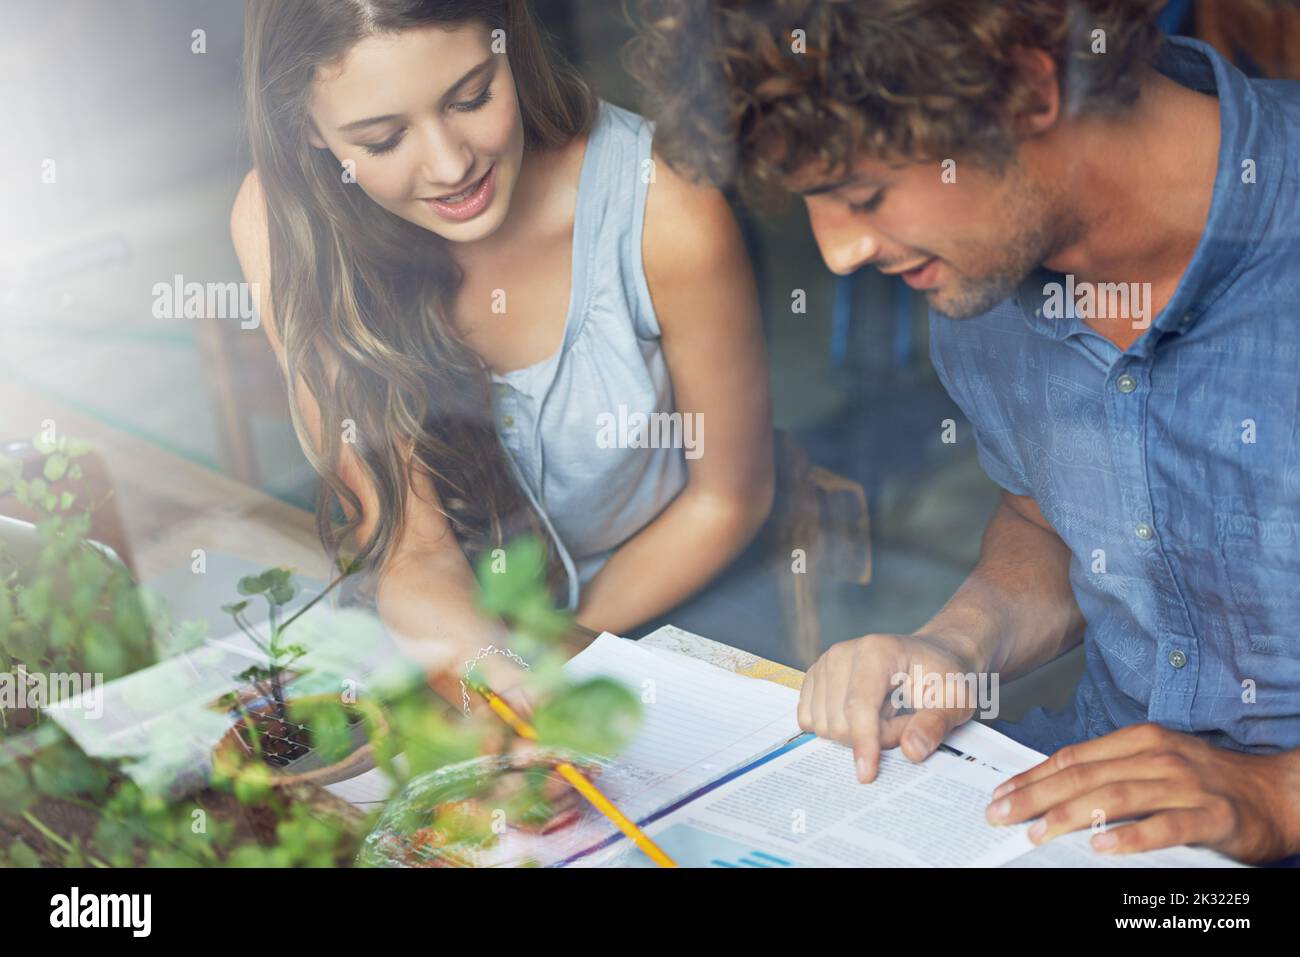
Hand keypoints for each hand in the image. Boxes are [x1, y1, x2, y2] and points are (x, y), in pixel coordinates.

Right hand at [798, 631, 986, 783]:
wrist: (929, 658)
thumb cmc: (942, 677)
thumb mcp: (955, 701)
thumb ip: (936, 725)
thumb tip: (911, 751)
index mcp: (876, 651)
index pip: (859, 706)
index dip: (863, 743)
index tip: (867, 775)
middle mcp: (842, 653)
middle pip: (839, 721)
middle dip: (872, 738)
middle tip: (903, 726)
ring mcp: (824, 664)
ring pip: (823, 725)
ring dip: (856, 735)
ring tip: (886, 718)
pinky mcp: (814, 678)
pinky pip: (811, 721)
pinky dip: (838, 729)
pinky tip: (863, 717)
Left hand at [985, 722, 1299, 863]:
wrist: (1277, 793)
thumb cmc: (1208, 781)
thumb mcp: (1156, 764)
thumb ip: (1113, 771)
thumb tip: (1056, 789)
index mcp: (1139, 740)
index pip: (1073, 758)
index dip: (1034, 776)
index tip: (1002, 794)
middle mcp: (1157, 757)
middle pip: (1084, 776)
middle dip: (1037, 796)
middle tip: (1003, 815)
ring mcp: (1185, 785)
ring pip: (1115, 798)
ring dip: (1070, 816)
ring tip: (1039, 833)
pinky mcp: (1212, 816)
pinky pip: (1165, 827)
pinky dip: (1131, 837)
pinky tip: (1102, 847)